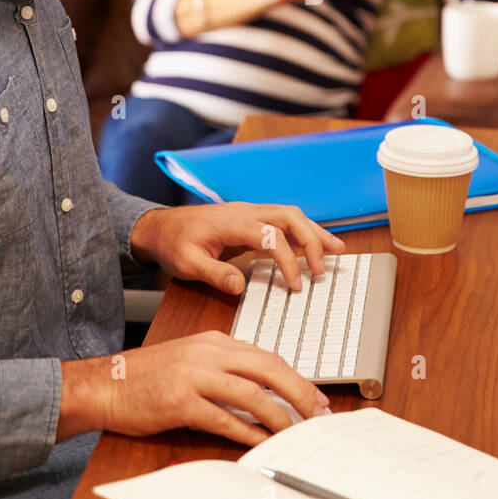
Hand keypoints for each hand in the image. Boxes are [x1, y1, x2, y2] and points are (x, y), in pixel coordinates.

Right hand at [108, 331, 330, 445]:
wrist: (106, 384)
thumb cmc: (148, 376)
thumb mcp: (191, 359)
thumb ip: (224, 369)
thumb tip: (263, 391)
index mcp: (214, 341)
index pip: (267, 357)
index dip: (296, 379)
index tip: (315, 398)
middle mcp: (208, 354)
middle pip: (268, 369)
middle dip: (299, 393)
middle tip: (318, 414)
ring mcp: (194, 376)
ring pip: (251, 394)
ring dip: (279, 416)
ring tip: (295, 433)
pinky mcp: (180, 402)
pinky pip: (223, 418)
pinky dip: (247, 432)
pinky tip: (261, 442)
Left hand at [130, 201, 345, 293]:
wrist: (162, 227)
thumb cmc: (174, 243)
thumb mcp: (186, 263)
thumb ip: (213, 274)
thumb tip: (240, 286)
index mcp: (232, 222)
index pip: (271, 236)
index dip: (288, 261)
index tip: (296, 286)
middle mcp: (246, 212)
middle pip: (289, 217)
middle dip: (312, 240)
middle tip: (323, 268)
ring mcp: (251, 213)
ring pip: (291, 215)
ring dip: (314, 232)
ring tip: (336, 250)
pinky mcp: (252, 219)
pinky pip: (283, 221)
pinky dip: (303, 232)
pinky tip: (315, 245)